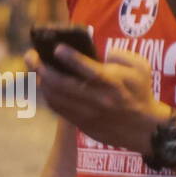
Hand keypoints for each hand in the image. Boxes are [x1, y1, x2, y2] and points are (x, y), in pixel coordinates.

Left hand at [27, 45, 170, 153]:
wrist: (145, 128)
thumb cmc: (140, 92)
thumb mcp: (140, 67)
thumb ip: (120, 54)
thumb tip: (98, 53)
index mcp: (113, 84)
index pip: (90, 71)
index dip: (72, 59)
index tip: (58, 48)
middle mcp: (99, 100)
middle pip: (64, 85)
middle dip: (43, 69)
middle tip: (31, 56)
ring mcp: (88, 114)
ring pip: (57, 99)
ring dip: (42, 82)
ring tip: (36, 68)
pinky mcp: (82, 124)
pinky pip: (59, 110)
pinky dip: (49, 96)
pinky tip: (45, 85)